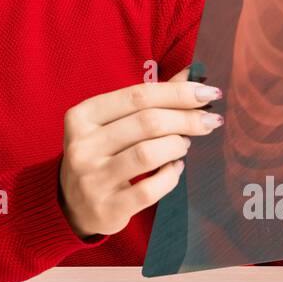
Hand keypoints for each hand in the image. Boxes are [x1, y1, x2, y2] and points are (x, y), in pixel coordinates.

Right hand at [58, 66, 222, 238]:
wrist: (73, 204)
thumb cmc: (101, 154)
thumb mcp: (113, 122)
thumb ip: (149, 99)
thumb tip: (192, 73)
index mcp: (82, 116)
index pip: (138, 95)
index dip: (178, 92)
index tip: (208, 93)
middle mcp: (82, 145)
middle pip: (147, 122)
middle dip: (186, 119)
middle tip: (209, 121)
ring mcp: (92, 179)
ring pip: (148, 154)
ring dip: (177, 145)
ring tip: (184, 144)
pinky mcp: (107, 208)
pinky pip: (150, 189)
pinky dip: (171, 177)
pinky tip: (175, 169)